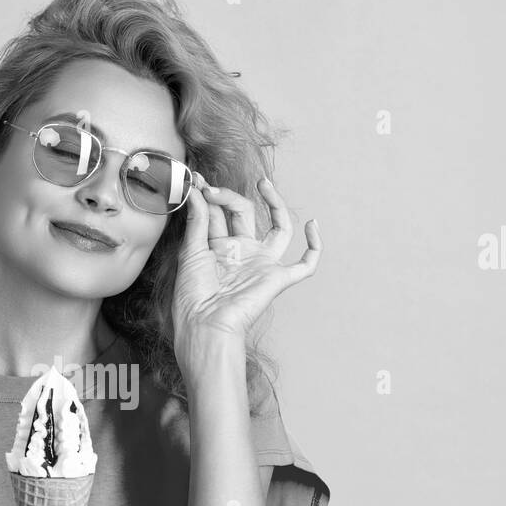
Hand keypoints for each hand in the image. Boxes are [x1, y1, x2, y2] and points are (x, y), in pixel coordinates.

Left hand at [172, 173, 322, 353]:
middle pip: (243, 213)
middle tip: (210, 189)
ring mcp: (261, 264)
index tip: (197, 180)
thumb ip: (198, 221)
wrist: (204, 325)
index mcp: (218, 249)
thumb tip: (199, 192)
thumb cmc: (192, 297)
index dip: (210, 195)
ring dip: (274, 203)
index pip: (219, 213)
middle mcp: (242, 253)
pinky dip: (315, 246)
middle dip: (227, 196)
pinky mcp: (278, 279)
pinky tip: (313, 225)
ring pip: (279, 228)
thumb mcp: (191, 252)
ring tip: (263, 183)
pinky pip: (306, 264)